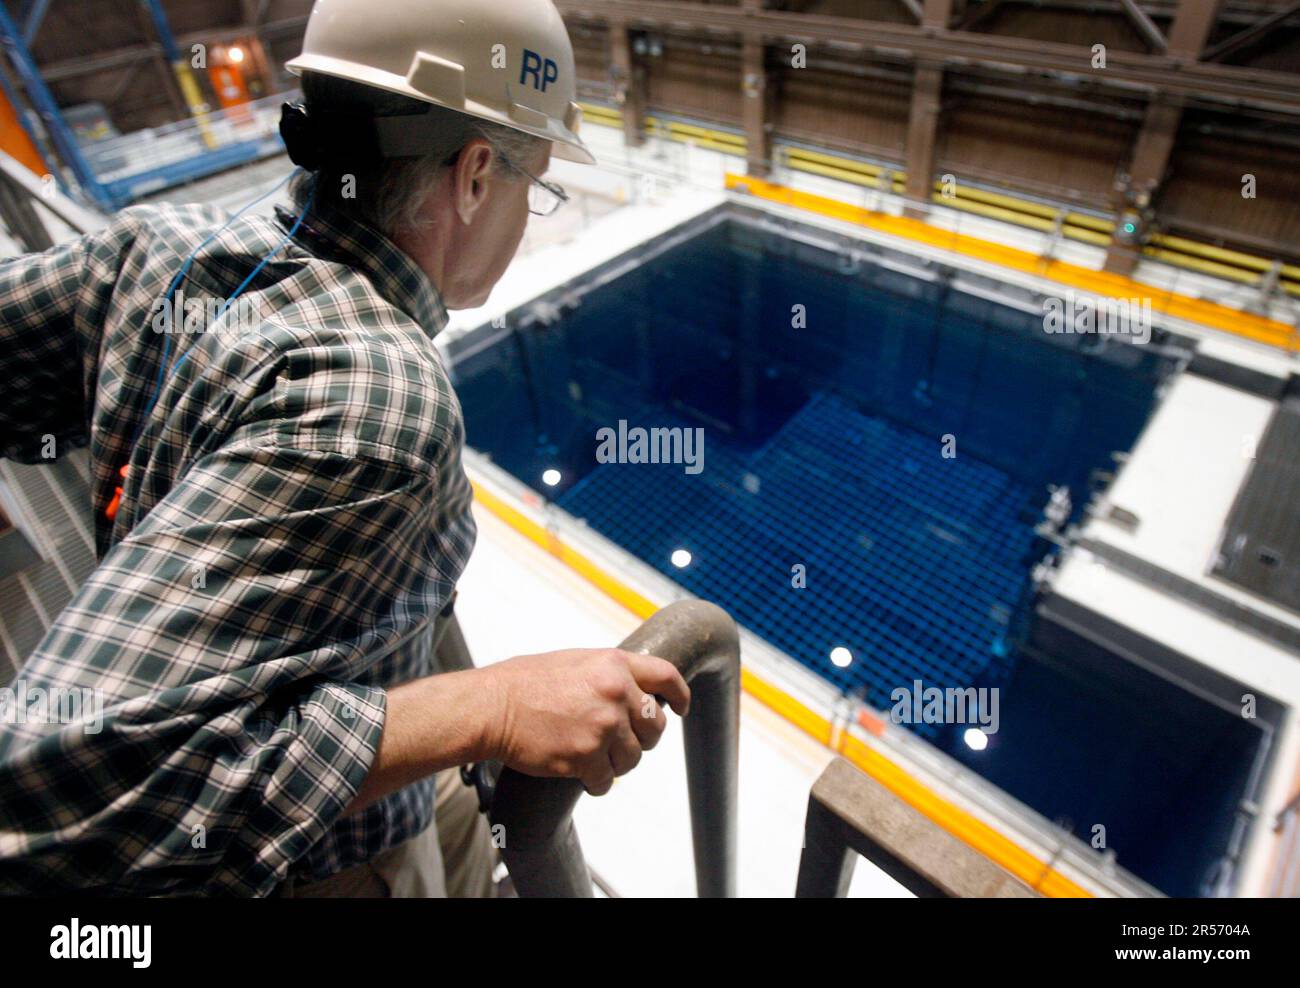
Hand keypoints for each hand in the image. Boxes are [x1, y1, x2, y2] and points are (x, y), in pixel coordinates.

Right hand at [482, 648, 690, 795]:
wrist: (491, 707)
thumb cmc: (525, 683)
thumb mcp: (576, 662)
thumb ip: (609, 674)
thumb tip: (635, 694)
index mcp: (614, 664)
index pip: (666, 677)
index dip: (680, 695)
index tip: (682, 708)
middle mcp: (615, 692)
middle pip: (655, 727)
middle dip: (641, 738)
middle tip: (619, 741)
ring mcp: (602, 725)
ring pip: (632, 758)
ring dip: (614, 762)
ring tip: (589, 756)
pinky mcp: (586, 756)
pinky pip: (606, 780)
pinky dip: (595, 782)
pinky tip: (579, 773)